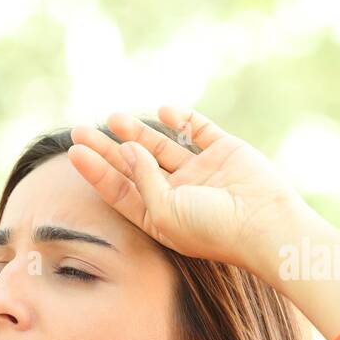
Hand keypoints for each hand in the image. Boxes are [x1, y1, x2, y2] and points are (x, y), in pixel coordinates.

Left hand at [67, 106, 312, 273]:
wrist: (265, 224)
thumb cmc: (211, 229)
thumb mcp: (164, 212)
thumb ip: (142, 179)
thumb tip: (127, 147)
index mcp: (158, 215)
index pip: (118, 190)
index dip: (96, 171)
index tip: (75, 152)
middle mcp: (176, 193)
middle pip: (133, 166)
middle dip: (106, 148)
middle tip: (79, 130)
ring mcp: (200, 172)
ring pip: (161, 146)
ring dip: (137, 131)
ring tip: (113, 117)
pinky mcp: (224, 151)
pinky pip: (198, 130)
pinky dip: (182, 119)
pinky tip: (163, 111)